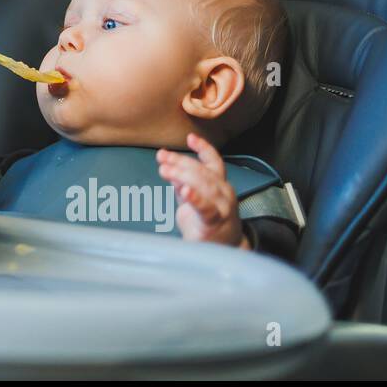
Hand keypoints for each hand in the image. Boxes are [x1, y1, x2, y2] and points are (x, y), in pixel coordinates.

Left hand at [156, 133, 245, 247]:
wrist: (222, 250)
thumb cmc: (207, 222)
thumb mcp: (193, 199)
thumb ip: (183, 184)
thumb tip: (168, 167)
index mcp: (219, 185)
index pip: (213, 162)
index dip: (203, 148)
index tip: (190, 137)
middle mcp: (224, 193)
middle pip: (203, 172)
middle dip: (181, 162)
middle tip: (162, 157)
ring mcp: (222, 208)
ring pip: (205, 186)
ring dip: (182, 176)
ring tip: (165, 170)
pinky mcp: (215, 223)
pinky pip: (206, 208)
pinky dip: (195, 198)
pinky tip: (184, 190)